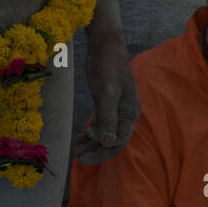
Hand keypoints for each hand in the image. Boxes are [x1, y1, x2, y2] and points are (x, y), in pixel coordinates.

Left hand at [71, 28, 139, 165]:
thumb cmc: (109, 66)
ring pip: (105, 135)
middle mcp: (124, 115)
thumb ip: (108, 117)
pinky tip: (79, 142)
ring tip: (76, 153)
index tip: (87, 139)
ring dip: (91, 145)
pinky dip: (90, 135)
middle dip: (97, 151)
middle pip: (113, 141)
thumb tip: (110, 143)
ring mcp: (114, 111)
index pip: (120, 139)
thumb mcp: (108, 91)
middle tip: (80, 159)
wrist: (104, 46)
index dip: (104, 145)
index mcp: (130, 113)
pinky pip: (99, 125)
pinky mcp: (104, 105)